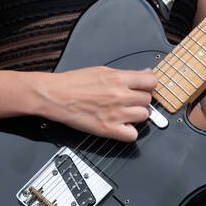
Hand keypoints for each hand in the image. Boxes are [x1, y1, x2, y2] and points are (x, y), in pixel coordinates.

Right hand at [35, 66, 157, 141]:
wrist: (54, 95)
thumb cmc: (74, 82)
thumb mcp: (103, 70)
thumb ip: (126, 74)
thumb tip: (145, 75)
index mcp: (118, 79)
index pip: (151, 82)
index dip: (148, 85)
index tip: (143, 88)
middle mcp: (119, 96)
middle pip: (147, 100)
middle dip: (140, 100)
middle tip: (129, 100)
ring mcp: (115, 114)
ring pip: (143, 116)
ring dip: (136, 115)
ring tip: (124, 112)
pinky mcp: (107, 129)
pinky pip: (132, 135)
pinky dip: (129, 132)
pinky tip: (121, 125)